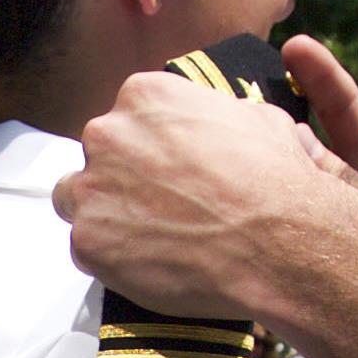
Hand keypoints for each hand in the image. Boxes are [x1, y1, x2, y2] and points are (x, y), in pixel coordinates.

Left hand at [61, 31, 357, 318]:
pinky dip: (112, 257)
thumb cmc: (274, 180)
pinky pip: (87, 248)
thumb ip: (212, 115)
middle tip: (160, 205)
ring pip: (78, 199)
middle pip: (98, 155)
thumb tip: (215, 121)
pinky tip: (151, 263)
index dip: (147, 147)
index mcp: (143, 95)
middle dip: (122, 177)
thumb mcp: (255, 118)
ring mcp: (92, 189)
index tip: (167, 169)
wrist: (279, 244)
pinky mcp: (88, 241)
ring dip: (105, 214)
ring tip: (149, 236)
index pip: (127, 118)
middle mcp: (107, 133)